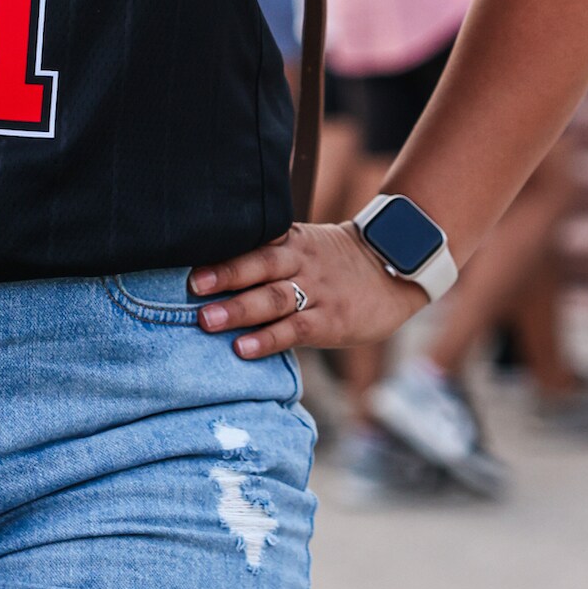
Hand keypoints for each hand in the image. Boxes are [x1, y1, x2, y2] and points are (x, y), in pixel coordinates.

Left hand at [190, 223, 429, 358]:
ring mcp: (317, 292)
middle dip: (224, 276)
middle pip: (259, 266)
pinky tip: (243, 347)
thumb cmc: (340, 263)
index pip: (254, 242)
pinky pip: (294, 329)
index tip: (191, 259)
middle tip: (192, 287)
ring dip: (238, 309)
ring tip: (207, 320)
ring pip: (273, 298)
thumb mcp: (308, 246)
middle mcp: (302, 263)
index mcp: (292, 241)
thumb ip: (271, 254)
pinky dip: (267, 339)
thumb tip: (217, 272)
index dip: (223, 252)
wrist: (396, 268)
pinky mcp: (330, 320)